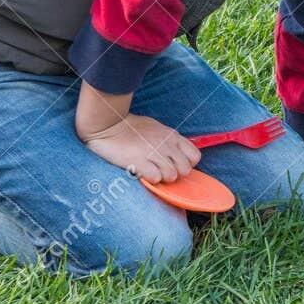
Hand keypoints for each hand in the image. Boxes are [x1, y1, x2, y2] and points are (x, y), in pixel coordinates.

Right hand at [79, 112, 200, 183]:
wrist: (109, 123)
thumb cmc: (132, 127)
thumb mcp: (157, 129)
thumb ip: (169, 141)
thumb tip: (176, 155)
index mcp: (172, 136)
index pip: (195, 156)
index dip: (187, 164)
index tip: (175, 165)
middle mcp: (166, 144)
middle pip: (185, 170)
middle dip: (174, 174)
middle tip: (161, 171)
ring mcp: (153, 152)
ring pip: (171, 175)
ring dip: (162, 178)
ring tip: (150, 171)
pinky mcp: (138, 160)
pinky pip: (155, 177)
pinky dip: (150, 179)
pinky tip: (142, 172)